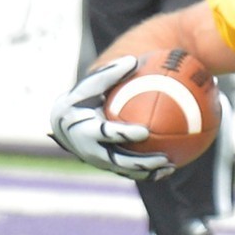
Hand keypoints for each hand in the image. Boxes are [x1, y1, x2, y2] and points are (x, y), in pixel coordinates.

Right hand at [48, 55, 173, 179]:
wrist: (63, 123)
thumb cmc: (80, 98)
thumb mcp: (89, 85)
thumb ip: (110, 74)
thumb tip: (134, 60)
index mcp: (84, 129)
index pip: (107, 134)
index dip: (125, 134)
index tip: (145, 131)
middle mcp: (90, 150)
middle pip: (118, 160)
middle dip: (141, 162)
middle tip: (164, 157)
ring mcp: (98, 161)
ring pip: (125, 171)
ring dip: (148, 172)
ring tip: (171, 167)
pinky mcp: (106, 167)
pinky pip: (128, 173)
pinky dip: (148, 173)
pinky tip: (169, 169)